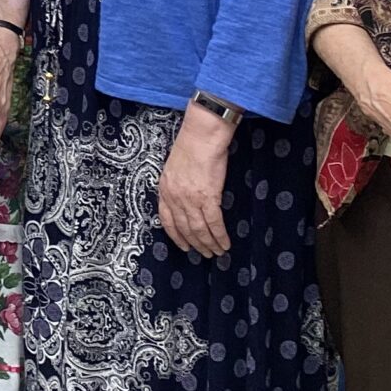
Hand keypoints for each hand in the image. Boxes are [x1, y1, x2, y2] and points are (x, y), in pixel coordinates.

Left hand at [158, 105, 234, 257]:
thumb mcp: (174, 168)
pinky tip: (225, 243)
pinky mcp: (208, 197)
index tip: (184, 245)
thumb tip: (185, 200)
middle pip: (184, 228)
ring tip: (217, 252)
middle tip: (205, 253)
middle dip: (195, 244)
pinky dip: (220, 236)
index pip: (167, 220)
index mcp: (164, 189)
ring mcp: (190, 198)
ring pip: (199, 229)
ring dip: (209, 244)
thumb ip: (176, 186)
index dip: (176, 236)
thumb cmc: (191, 147)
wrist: (201, 136)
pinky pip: (214, 223)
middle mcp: (174, 197)